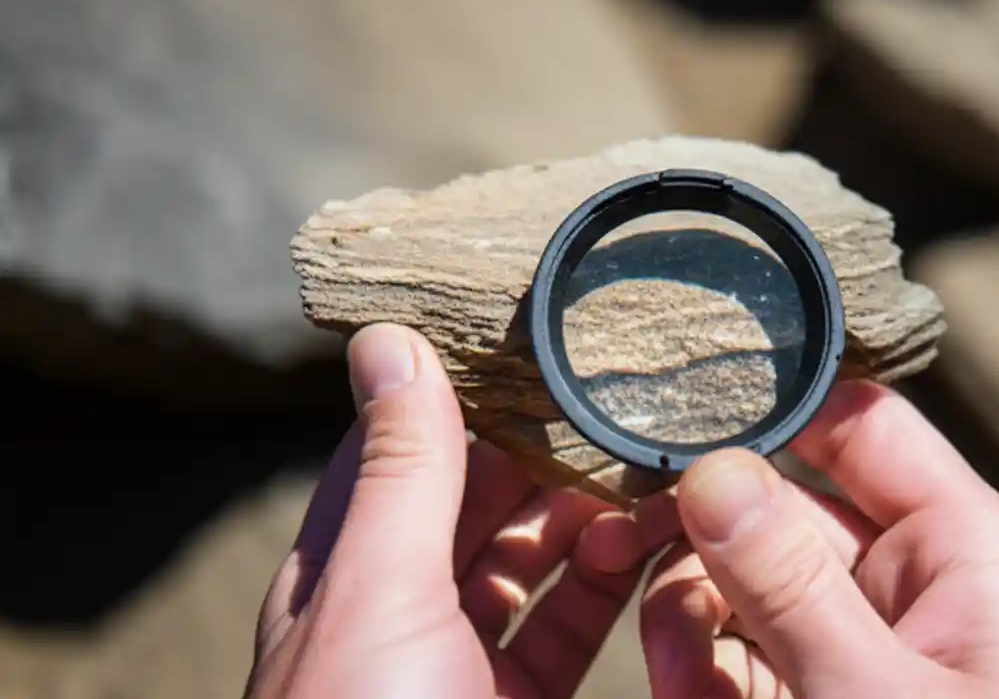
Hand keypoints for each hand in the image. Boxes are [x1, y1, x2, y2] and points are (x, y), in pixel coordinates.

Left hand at [244, 323, 659, 697]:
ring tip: (647, 480)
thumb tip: (387, 342)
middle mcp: (398, 607)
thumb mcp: (379, 594)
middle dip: (545, 453)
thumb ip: (402, 474)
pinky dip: (606, 587)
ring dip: (586, 518)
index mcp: (346, 568)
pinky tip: (648, 552)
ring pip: (529, 561)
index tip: (542, 341)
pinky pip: (564, 628)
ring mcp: (457, 661)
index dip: (465, 389)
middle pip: (477, 500)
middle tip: (623, 410)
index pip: (404, 446)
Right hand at [640, 380, 998, 697]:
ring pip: (743, 576)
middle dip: (702, 536)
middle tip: (617, 543)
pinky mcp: (818, 687)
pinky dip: (701, 669)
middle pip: (781, 503)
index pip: (861, 426)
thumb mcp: (874, 696)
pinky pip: (740, 646)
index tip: (673, 412)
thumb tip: (713, 470)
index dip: (773, 409)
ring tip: (676, 676)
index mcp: (961, 547)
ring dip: (689, 614)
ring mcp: (858, 635)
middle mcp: (909, 578)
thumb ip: (793, 584)